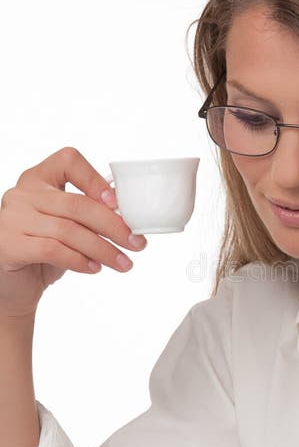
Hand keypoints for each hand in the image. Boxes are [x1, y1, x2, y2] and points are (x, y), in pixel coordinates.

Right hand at [0, 146, 147, 318]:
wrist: (12, 286)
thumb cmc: (43, 252)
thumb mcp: (66, 226)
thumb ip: (87, 215)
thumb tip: (128, 216)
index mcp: (39, 178)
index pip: (68, 161)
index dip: (96, 180)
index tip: (118, 203)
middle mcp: (23, 193)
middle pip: (77, 204)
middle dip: (114, 226)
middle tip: (137, 243)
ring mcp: (12, 218)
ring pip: (68, 230)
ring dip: (103, 249)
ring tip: (123, 263)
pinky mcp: (9, 244)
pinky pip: (53, 249)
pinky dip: (79, 260)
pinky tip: (94, 268)